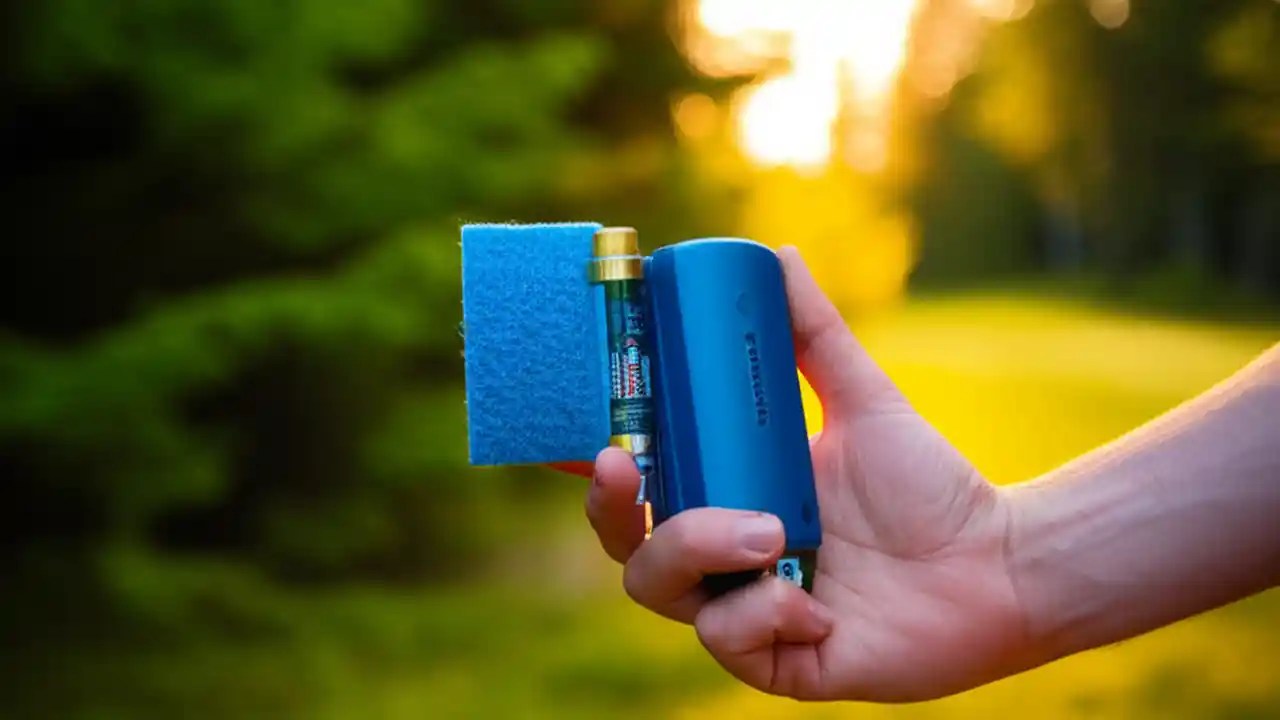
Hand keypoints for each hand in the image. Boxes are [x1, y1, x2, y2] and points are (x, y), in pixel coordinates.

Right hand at [580, 246, 1028, 701]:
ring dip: (701, 551)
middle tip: (626, 466)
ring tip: (773, 532)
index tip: (593, 429)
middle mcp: (726, 559)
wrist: (996, 562)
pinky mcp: (777, 663)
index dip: (601, 466)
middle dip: (611, 508)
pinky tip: (818, 604)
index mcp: (730, 499)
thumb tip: (779, 254)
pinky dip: (763, 613)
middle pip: (627, 544)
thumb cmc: (927, 486)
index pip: (642, 488)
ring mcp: (746, 612)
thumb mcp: (861, 400)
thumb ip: (817, 333)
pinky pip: (727, 643)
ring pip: (661, 591)